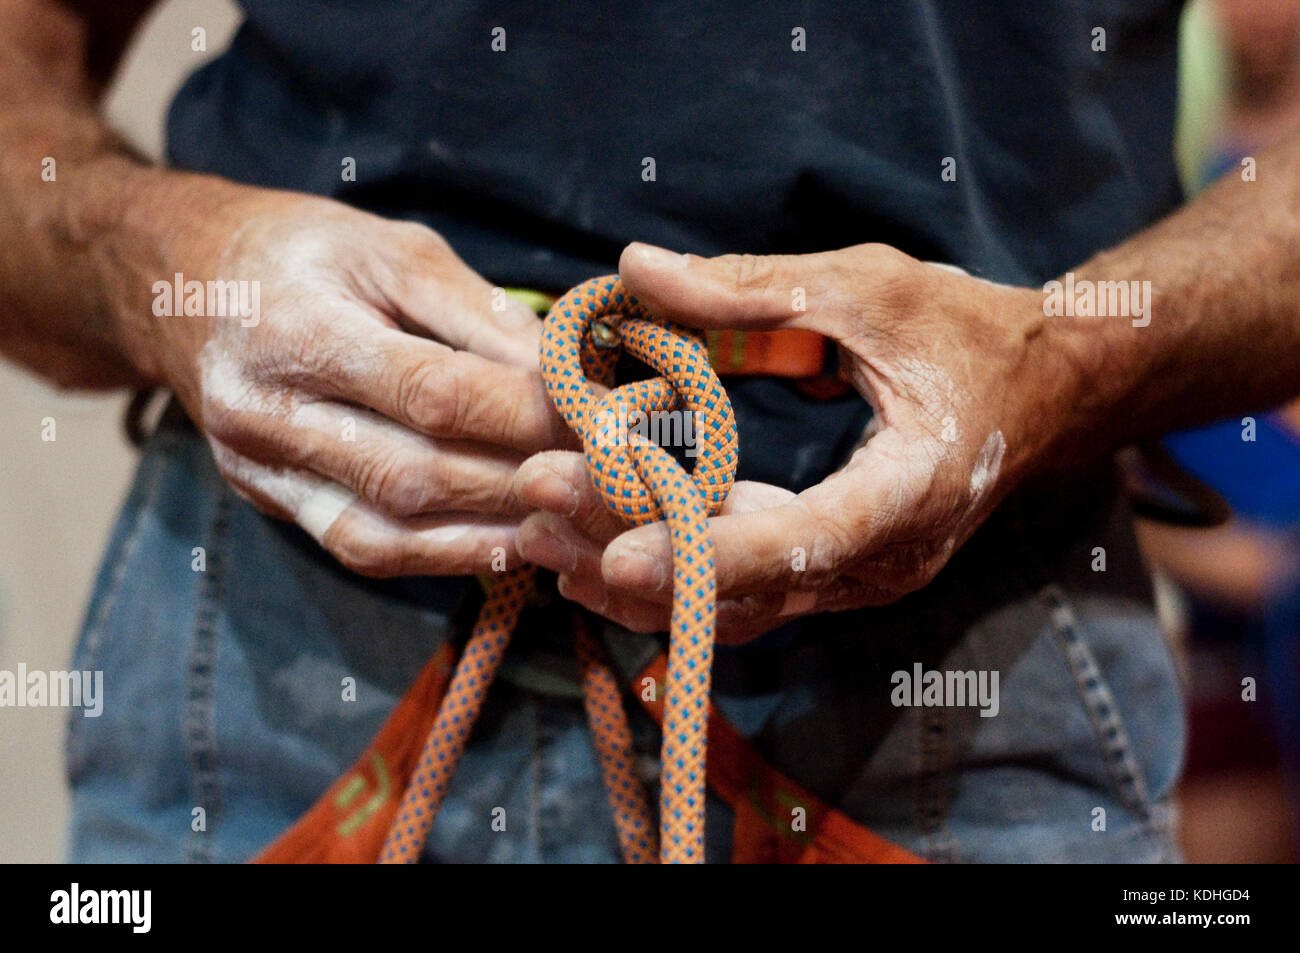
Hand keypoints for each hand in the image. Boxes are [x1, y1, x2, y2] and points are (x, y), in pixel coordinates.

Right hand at [124, 184, 572, 576]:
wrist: (178, 285)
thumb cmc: (300, 253)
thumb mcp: (391, 248)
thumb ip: (477, 311)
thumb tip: (564, 371)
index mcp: (295, 329)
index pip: (432, 391)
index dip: (525, 414)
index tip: (601, 419)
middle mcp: (264, 413)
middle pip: (414, 473)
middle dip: (522, 482)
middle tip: (604, 480)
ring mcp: (258, 469)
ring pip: (387, 532)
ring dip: (490, 536)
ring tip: (570, 524)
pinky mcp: (268, 500)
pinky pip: (361, 550)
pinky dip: (442, 557)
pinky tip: (508, 546)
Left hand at [514, 241, 1093, 641]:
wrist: (1045, 390)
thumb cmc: (968, 332)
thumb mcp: (869, 290)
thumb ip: (751, 290)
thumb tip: (633, 268)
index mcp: (909, 492)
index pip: (801, 543)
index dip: (707, 556)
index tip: (615, 556)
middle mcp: (882, 561)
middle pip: (746, 586)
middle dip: (635, 551)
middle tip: (536, 505)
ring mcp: (858, 578)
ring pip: (735, 605)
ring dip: (638, 577)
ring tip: (536, 537)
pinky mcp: (833, 572)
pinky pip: (744, 593)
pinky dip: (673, 576)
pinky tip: (594, 554)